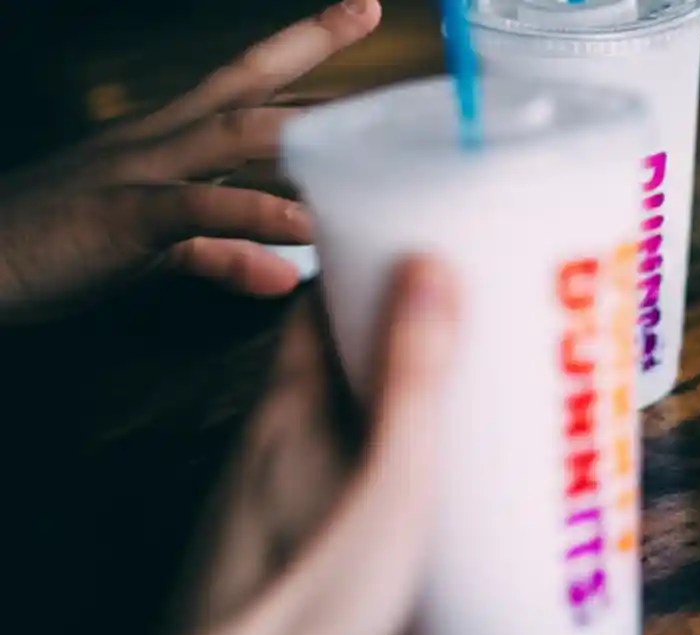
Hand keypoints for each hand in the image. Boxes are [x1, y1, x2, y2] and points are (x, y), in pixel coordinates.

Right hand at [0, 0, 381, 317]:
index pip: (244, 79)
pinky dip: (253, 220)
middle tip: (366, 10)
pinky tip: (303, 232)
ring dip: (298, 131)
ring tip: (363, 143)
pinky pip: (197, 211)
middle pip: (245, 81)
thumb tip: (288, 274)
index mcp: (169, 138)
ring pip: (230, 132)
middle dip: (307, 44)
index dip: (300, 44)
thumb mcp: (160, 246)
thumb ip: (227, 252)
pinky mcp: (123, 219)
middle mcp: (160, 140)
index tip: (355, 9)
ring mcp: (140, 172)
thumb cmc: (65, 245)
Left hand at [145, 255, 458, 634]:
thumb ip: (410, 380)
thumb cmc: (316, 588)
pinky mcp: (275, 546)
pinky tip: (405, 499)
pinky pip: (326, 480)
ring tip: (448, 414)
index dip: (360, 277)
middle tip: (459, 338)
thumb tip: (427, 267)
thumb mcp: (390, 475)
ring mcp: (264, 498)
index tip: (418, 259)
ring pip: (328, 430)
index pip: (312, 312)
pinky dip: (366, 466)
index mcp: (288, 412)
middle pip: (327, 369)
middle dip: (388, 344)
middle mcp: (265, 445)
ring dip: (379, 409)